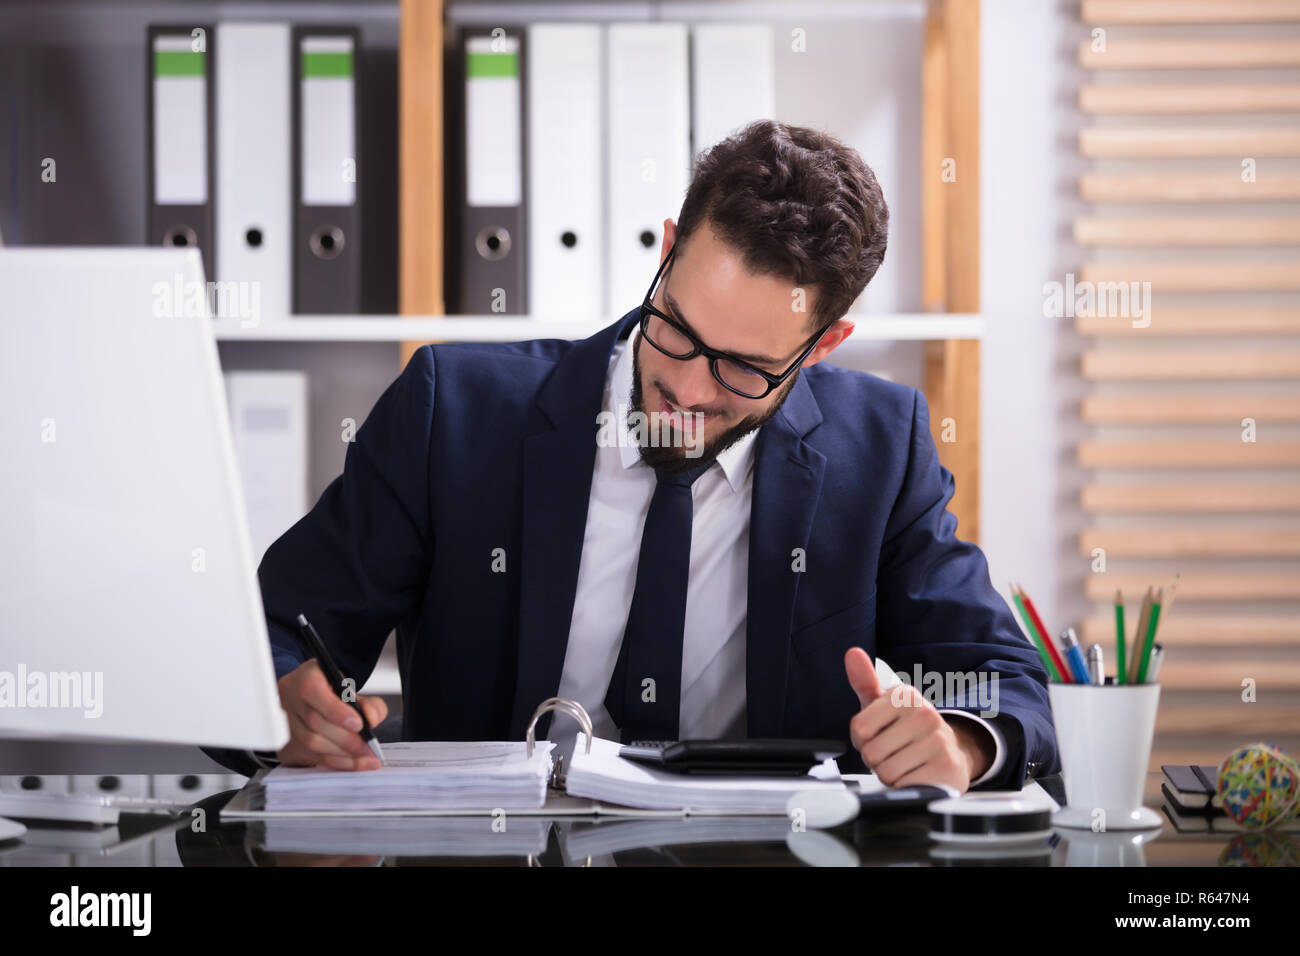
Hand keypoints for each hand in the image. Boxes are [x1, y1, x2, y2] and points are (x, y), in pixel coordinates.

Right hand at [276, 659, 387, 770]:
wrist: (315, 694)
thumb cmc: (333, 690)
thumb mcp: (355, 688)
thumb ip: (368, 703)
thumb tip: (372, 719)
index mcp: (305, 678)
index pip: (313, 693)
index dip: (336, 711)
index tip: (359, 725)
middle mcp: (290, 699)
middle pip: (314, 723)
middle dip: (345, 739)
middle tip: (369, 749)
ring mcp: (286, 723)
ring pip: (310, 743)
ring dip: (341, 754)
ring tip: (365, 758)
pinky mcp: (288, 742)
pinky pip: (311, 757)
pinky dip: (335, 762)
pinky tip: (353, 763)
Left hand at [844, 647, 983, 792]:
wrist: (951, 753)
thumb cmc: (908, 729)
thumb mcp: (885, 704)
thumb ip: (865, 681)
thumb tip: (852, 653)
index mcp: (905, 695)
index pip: (859, 729)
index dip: (862, 741)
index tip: (878, 735)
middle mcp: (925, 713)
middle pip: (871, 752)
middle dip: (876, 760)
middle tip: (894, 753)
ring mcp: (939, 740)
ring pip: (887, 772)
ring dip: (890, 775)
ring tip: (906, 763)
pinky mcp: (947, 767)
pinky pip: (905, 786)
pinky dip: (906, 787)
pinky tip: (917, 775)